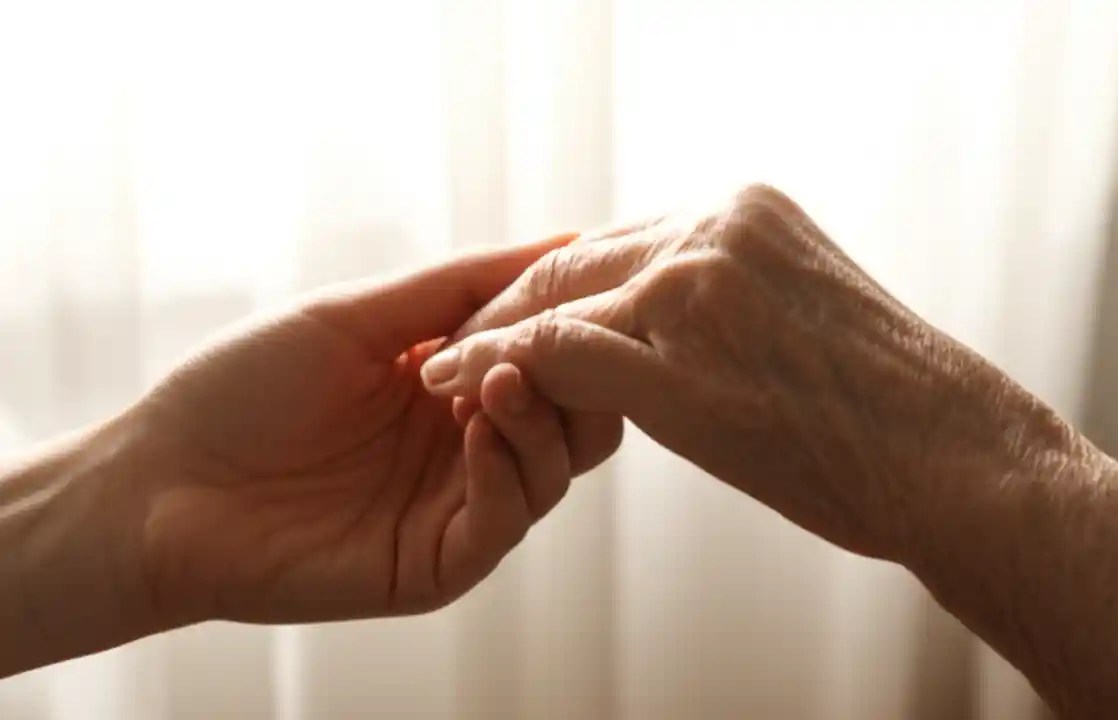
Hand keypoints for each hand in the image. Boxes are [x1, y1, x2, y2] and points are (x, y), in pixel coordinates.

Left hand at [125, 237, 621, 624]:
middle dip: (575, 378)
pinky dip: (506, 476)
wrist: (160, 484)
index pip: (555, 361)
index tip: (586, 284)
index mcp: (455, 385)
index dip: (575, 326)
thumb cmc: (244, 387)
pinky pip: (502, 526)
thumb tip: (569, 239)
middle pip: (576, 423)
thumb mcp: (361, 314)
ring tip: (501, 380)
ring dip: (539, 420)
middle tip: (546, 343)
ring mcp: (453, 507)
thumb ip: (465, 282)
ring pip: (552, 473)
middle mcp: (465, 447)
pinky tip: (474, 433)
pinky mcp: (433, 565)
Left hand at [419, 185, 1070, 561]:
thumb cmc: (894, 414)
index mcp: (748, 209)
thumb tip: (680, 326)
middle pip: (576, 258)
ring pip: (556, 299)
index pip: (619, 239)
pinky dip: (499, 369)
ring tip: (440, 367)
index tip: (516, 311)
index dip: (557, 278)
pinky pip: (556, 353)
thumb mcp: (809, 319)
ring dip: (489, 336)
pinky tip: (457, 390)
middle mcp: (717, 227)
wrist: (954, 460)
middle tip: (455, 337)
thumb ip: (735, 300)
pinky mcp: (679, 359)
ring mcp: (697, 286)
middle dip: (508, 302)